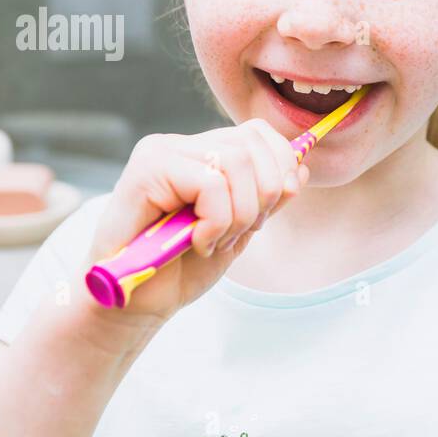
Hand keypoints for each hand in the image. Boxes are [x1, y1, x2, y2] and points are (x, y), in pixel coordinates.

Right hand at [86, 118, 307, 320]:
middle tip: (237, 233)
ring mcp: (161, 153)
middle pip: (253, 144)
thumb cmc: (180, 267)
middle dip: (263, 197)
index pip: (259, 134)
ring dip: (238, 214)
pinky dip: (216, 221)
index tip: (266, 214)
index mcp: (203, 152)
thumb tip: (301, 168)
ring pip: (236, 162)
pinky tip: (196, 242)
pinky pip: (210, 183)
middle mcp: (181, 144)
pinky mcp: (146, 170)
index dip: (279, 170)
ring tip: (214, 241)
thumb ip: (268, 198)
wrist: (136, 302)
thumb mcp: (239, 229)